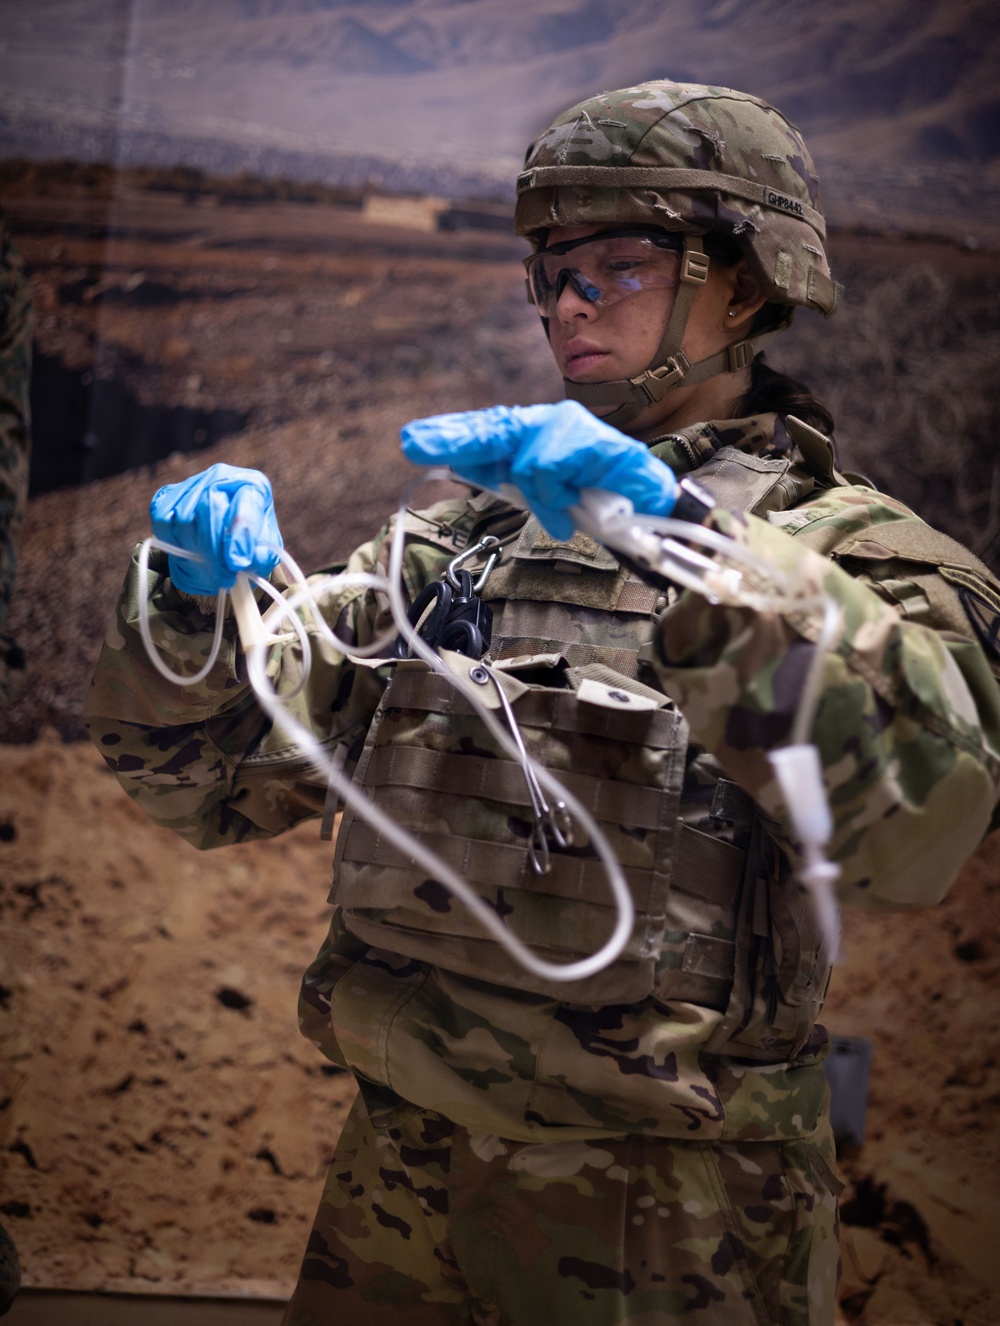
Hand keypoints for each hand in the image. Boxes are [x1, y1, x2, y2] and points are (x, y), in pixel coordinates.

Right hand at [149, 463, 282, 595]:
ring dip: (195, 550)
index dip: (239, 536)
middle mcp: (221, 477)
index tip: (237, 563)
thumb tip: (238, 559)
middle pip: (210, 507)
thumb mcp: (263, 554)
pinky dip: (173, 542)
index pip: (244, 507)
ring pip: (184, 517)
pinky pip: (162, 520)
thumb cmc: (247, 548)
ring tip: (210, 569)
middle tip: (223, 577)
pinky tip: (189, 552)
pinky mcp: (167, 496)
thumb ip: (259, 556)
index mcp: (253, 486)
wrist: (221, 546)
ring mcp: (192, 484)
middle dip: (214, 549)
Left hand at [401, 400, 676, 539]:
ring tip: (565, 511)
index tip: (415, 441)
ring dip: (542, 497)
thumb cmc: (604, 503)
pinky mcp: (594, 441)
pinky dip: (558, 494)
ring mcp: (573, 429)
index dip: (454, 436)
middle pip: (493, 430)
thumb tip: (476, 472)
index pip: (490, 432)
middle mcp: (551, 425)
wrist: (654, 510)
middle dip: (452, 440)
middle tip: (412, 444)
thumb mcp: (550, 499)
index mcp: (537, 439)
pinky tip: (573, 503)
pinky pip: (550, 469)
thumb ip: (517, 487)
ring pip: (526, 465)